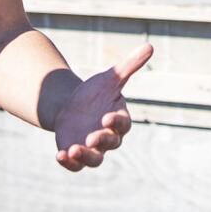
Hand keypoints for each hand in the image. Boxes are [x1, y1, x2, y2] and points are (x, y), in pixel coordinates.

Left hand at [53, 43, 152, 171]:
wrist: (70, 106)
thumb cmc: (94, 93)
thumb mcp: (110, 77)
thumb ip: (130, 65)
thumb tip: (150, 45)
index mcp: (119, 119)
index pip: (123, 125)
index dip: (116, 123)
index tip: (106, 118)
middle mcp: (108, 137)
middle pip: (110, 144)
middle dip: (101, 141)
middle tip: (91, 138)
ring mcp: (92, 149)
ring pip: (94, 159)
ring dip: (85, 157)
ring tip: (73, 150)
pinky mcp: (76, 155)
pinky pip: (76, 165)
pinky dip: (69, 163)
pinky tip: (60, 155)